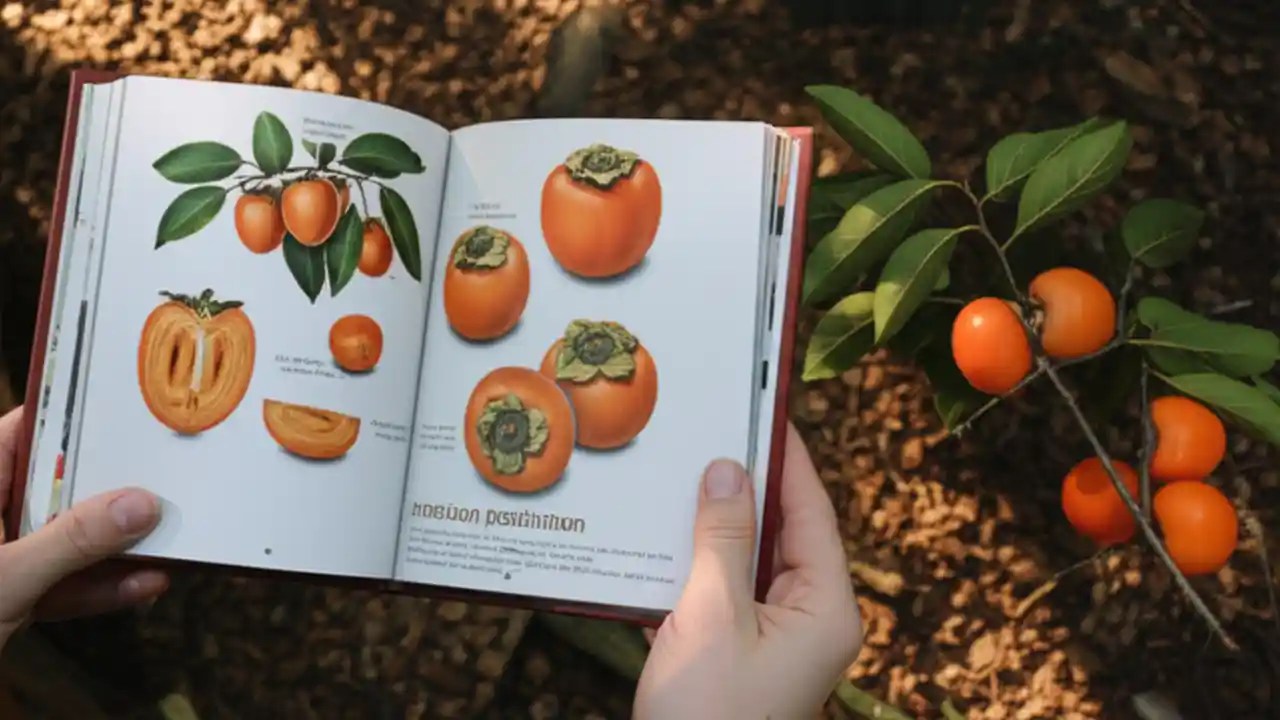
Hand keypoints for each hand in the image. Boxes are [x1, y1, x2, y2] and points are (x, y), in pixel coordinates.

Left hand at [0, 406, 167, 650]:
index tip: (132, 412)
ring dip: (118, 547)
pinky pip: (64, 584)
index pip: (22, 432)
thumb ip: (73, 541)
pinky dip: (102, 587)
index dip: (74, 417)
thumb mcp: (4, 578)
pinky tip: (146, 585)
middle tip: (168, 478)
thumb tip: (141, 503)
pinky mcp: (9, 601)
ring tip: (171, 539)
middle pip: (55, 487)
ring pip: (66, 540)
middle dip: (112, 490)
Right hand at [634, 423, 861, 718]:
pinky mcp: (737, 652)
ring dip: (708, 528)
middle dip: (740, 488)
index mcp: (823, 607)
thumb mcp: (712, 616)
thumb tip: (729, 471)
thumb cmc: (709, 716)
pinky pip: (719, 593)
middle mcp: (807, 618)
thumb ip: (722, 538)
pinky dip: (690, 569)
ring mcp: (773, 638)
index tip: (764, 410)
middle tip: (709, 435)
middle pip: (778, 532)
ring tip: (676, 479)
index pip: (810, 511)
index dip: (787, 458)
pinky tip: (657, 543)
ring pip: (743, 561)